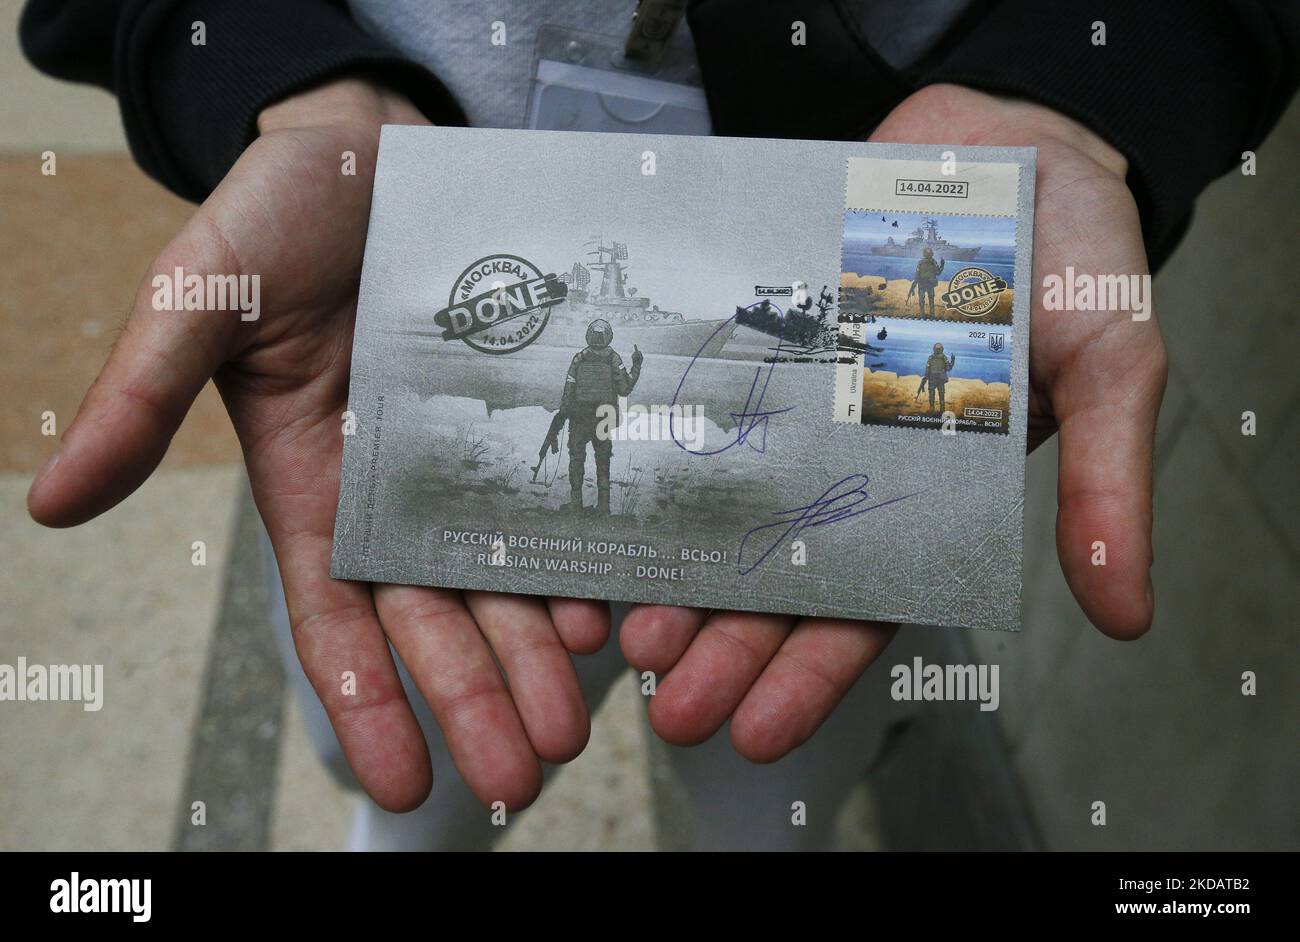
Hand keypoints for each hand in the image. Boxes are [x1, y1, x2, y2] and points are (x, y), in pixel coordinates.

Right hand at [27, 78, 607, 811]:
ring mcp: (461, 460)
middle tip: (519, 777)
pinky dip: (575, 559)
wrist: (367, 153)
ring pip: (501, 580)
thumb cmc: (272, 221)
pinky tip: (607, 606)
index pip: (336, 621)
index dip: (366, 701)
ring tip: (570, 723)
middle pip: (435, 621)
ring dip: (535, 656)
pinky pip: (550, 503)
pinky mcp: (518, 417)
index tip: (400, 781)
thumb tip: (55, 505)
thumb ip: (139, 401)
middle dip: (474, 702)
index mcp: (310, 491)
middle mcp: (392, 494)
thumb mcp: (197, 303)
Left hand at [619, 84, 1164, 760]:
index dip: (812, 671)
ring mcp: (798, 405)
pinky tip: (616, 499)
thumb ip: (1110, 482)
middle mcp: (851, 464)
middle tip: (667, 703)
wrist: (1006, 138)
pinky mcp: (760, 338)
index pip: (867, 605)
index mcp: (929, 495)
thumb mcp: (1111, 365)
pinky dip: (664, 457)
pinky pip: (700, 406)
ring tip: (629, 633)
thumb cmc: (1069, 260)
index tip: (758, 727)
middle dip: (724, 647)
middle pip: (778, 579)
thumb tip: (1127, 611)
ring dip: (680, 574)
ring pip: (725, 507)